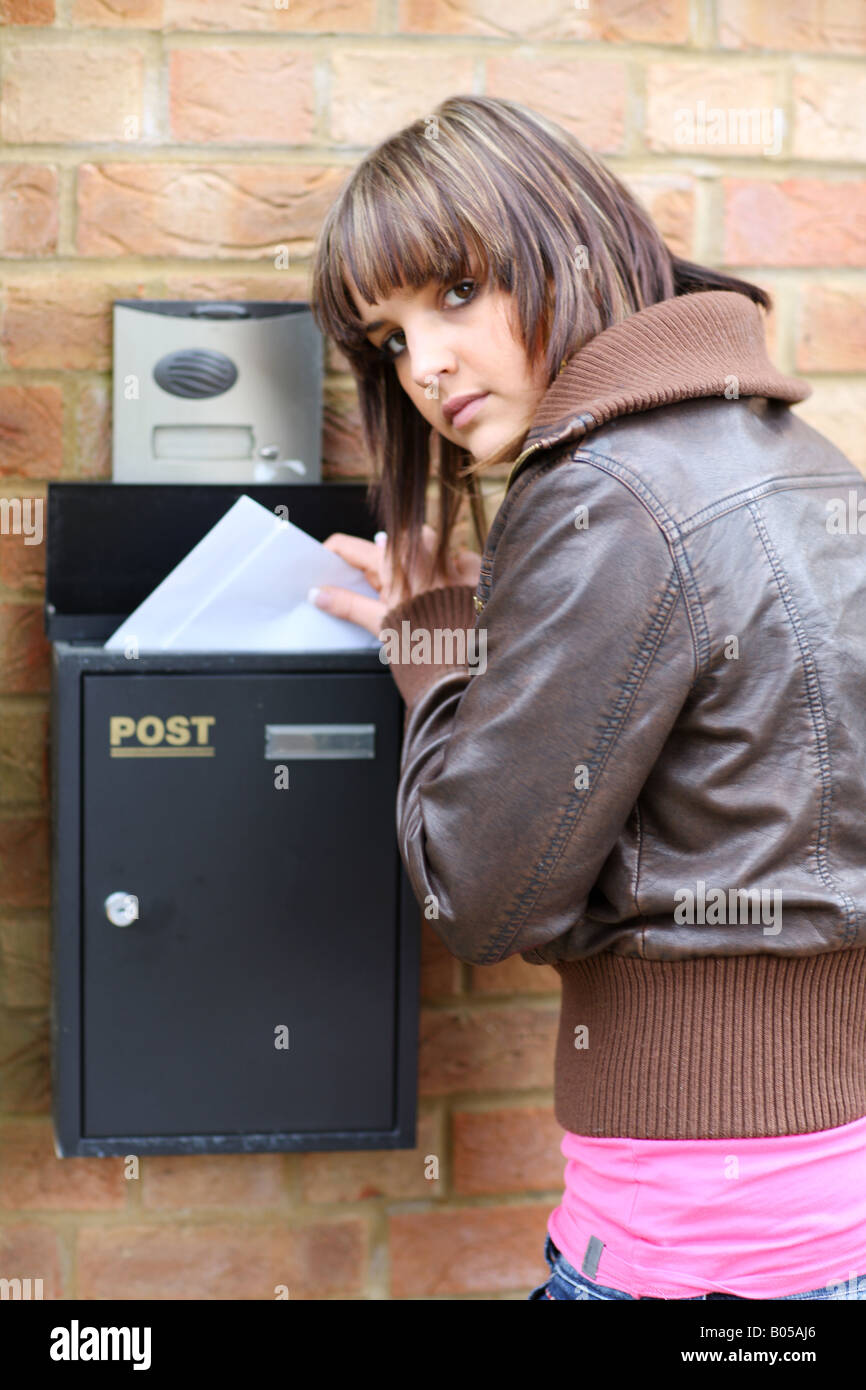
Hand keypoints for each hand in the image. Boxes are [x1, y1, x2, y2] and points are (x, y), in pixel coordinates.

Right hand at [309, 524, 481, 636]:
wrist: (467, 659)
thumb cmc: (425, 644)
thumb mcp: (380, 623)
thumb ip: (347, 605)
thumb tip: (319, 595)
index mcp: (392, 561)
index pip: (350, 547)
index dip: (334, 556)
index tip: (326, 565)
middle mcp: (420, 551)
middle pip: (386, 542)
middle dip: (375, 560)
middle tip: (370, 587)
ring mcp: (448, 556)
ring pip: (422, 542)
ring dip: (411, 558)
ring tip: (408, 586)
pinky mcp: (472, 569)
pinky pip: (455, 557)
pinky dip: (447, 568)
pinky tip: (443, 586)